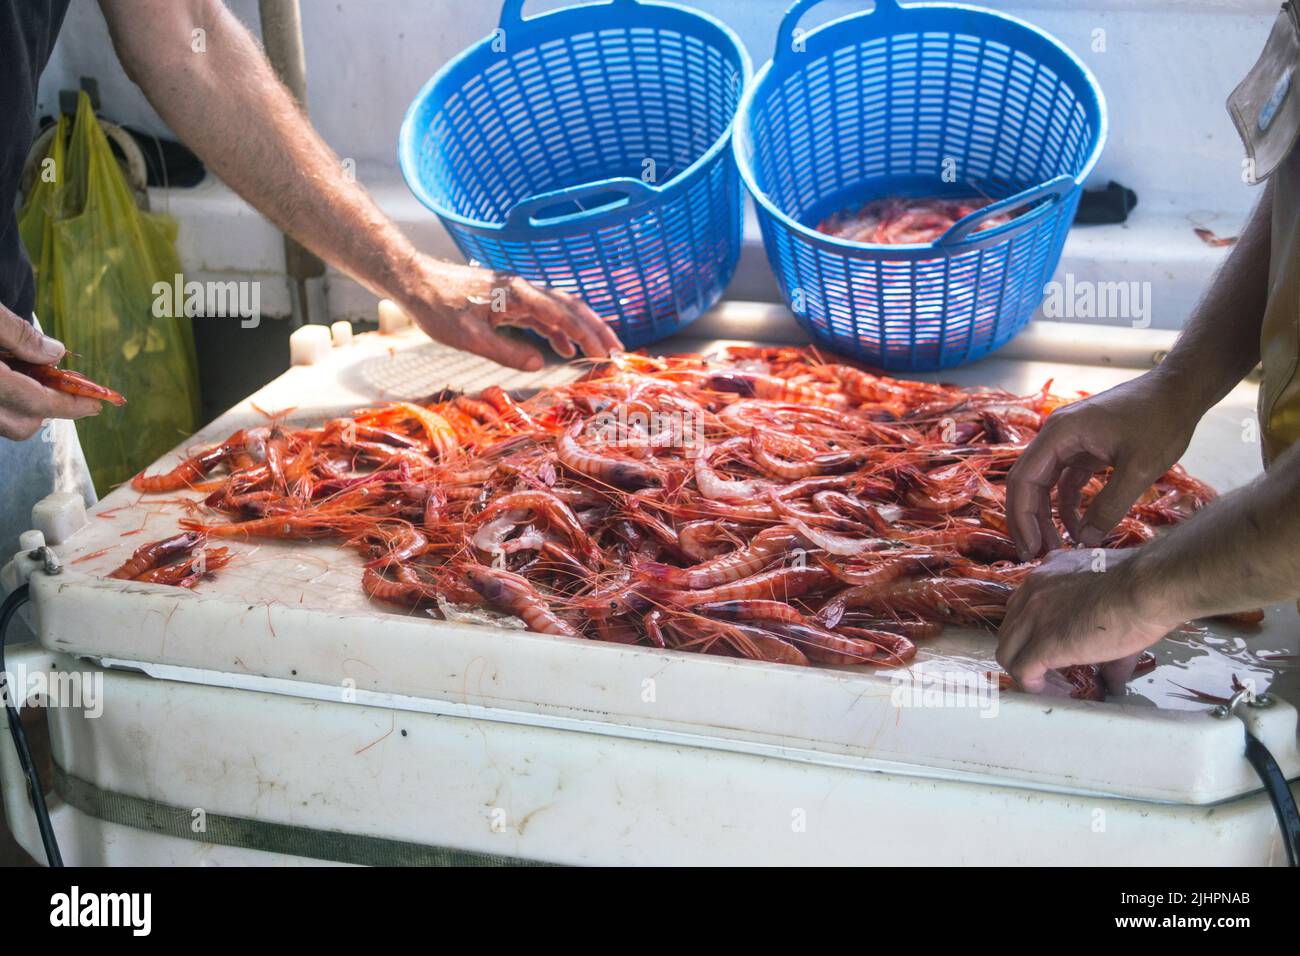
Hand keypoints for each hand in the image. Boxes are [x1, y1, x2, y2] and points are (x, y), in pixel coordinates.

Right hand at [0, 303, 100, 440]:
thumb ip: (20, 336)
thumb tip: (55, 353)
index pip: (38, 403)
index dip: (73, 405)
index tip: (98, 404)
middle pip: (22, 424)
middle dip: (48, 406)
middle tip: (65, 382)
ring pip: (7, 420)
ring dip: (25, 402)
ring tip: (31, 370)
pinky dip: (8, 398)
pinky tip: (9, 369)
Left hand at [395, 257, 621, 370]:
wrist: (416, 281)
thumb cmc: (437, 308)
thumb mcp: (469, 338)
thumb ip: (506, 352)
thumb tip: (540, 365)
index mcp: (516, 294)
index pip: (562, 315)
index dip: (587, 335)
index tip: (606, 353)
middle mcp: (523, 288)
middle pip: (570, 307)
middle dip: (596, 329)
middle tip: (618, 352)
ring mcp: (518, 293)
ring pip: (560, 309)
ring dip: (581, 330)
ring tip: (600, 351)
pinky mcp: (510, 299)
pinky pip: (543, 314)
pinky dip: (558, 331)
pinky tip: (564, 350)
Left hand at [996, 547, 1177, 693]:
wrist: (1148, 587)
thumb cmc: (1141, 588)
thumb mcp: (1108, 597)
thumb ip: (1099, 630)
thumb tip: (1113, 676)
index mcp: (1047, 575)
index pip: (1022, 607)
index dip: (1032, 633)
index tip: (1051, 650)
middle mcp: (1032, 590)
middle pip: (1010, 629)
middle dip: (1025, 652)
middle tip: (1051, 670)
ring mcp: (1033, 616)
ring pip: (1008, 651)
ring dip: (1026, 672)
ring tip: (1054, 685)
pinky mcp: (1044, 642)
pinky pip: (1022, 670)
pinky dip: (1032, 686)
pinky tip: (1055, 692)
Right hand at [1005, 371, 1200, 558]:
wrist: (1181, 389)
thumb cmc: (1161, 420)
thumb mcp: (1139, 469)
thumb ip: (1110, 506)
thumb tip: (1085, 540)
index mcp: (1059, 434)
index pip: (1023, 480)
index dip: (1022, 517)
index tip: (1030, 549)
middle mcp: (1056, 436)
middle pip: (1027, 483)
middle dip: (1029, 520)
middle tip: (1036, 555)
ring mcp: (1069, 442)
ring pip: (1044, 484)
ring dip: (1047, 516)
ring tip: (1056, 548)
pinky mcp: (1084, 448)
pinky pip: (1065, 481)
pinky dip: (1067, 505)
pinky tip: (1078, 529)